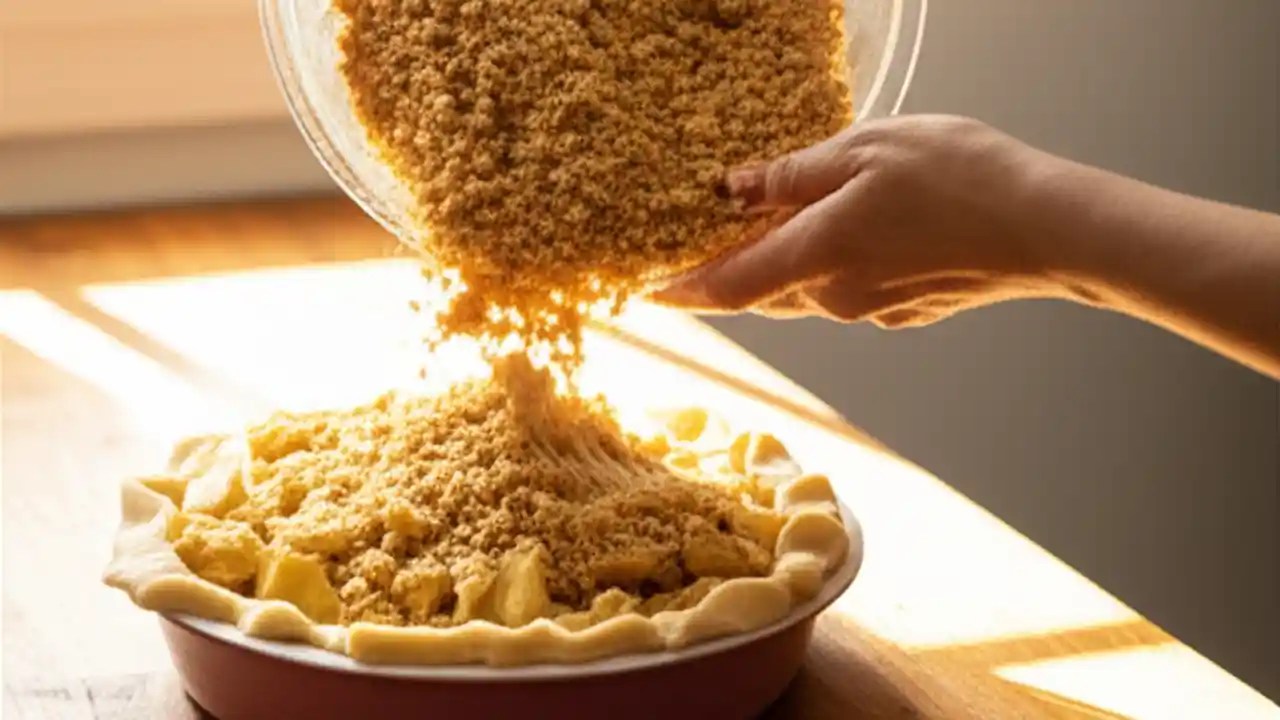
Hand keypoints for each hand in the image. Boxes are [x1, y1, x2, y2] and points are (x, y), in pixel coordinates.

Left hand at [652, 115, 1077, 327]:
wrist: (1047, 228)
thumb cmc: (960, 178)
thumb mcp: (865, 151)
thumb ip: (793, 175)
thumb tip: (734, 192)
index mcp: (817, 255)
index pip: (726, 286)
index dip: (681, 290)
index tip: (646, 292)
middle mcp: (834, 298)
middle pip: (760, 292)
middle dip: (727, 273)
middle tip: (701, 245)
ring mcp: (870, 311)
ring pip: (801, 292)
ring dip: (777, 268)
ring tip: (768, 230)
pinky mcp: (902, 312)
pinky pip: (843, 292)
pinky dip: (826, 268)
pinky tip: (844, 234)